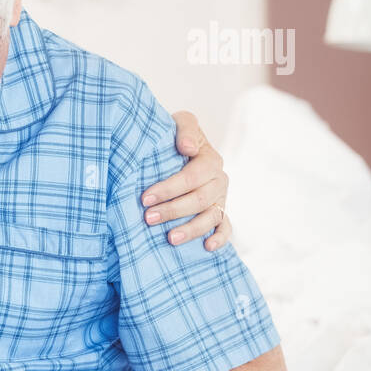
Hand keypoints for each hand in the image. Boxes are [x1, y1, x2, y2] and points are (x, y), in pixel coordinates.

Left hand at [140, 110, 232, 250]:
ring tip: (170, 239)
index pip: (191, 177)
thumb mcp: (182, 123)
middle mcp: (219, 180)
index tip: (145, 198)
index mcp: (210, 160)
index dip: (168, 188)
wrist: (182, 148)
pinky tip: (207, 247)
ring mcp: (221, 198)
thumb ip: (185, 129)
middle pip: (199, 200)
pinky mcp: (221, 213)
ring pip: (210, 217)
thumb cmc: (177, 136)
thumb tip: (187, 148)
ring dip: (191, 230)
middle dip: (172, 210)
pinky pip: (226, 228)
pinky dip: (220, 239)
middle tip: (148, 218)